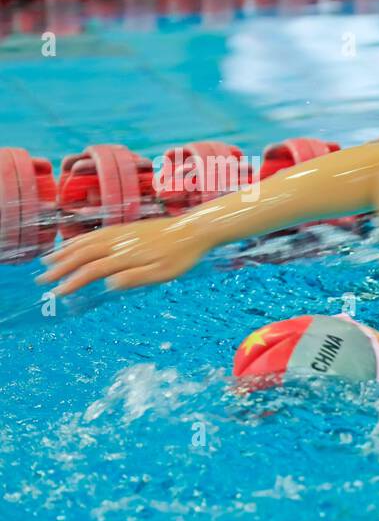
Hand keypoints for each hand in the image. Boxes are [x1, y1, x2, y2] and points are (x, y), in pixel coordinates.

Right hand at [37, 216, 211, 296]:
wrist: (194, 229)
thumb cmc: (181, 255)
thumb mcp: (163, 273)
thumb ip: (136, 278)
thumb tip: (109, 285)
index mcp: (127, 256)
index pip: (93, 270)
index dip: (74, 281)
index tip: (59, 292)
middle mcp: (119, 242)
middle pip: (83, 254)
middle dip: (60, 267)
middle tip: (42, 280)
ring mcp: (120, 233)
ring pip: (86, 242)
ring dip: (65, 252)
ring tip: (48, 262)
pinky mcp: (124, 228)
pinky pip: (94, 234)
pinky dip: (78, 240)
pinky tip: (72, 244)